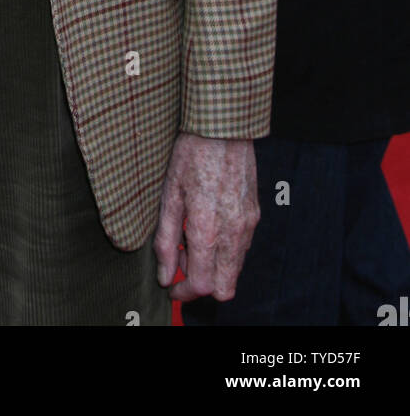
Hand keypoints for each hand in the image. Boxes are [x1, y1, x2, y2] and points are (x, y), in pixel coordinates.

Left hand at [153, 133, 258, 301]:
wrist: (223, 127)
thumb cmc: (191, 155)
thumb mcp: (169, 195)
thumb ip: (166, 240)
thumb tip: (164, 274)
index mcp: (207, 229)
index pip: (201, 284)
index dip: (183, 292)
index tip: (171, 286)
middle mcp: (233, 232)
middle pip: (225, 287)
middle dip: (202, 286)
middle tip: (181, 263)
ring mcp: (248, 224)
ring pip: (234, 269)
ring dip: (214, 267)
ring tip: (191, 239)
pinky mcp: (255, 215)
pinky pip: (242, 248)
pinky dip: (225, 250)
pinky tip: (208, 227)